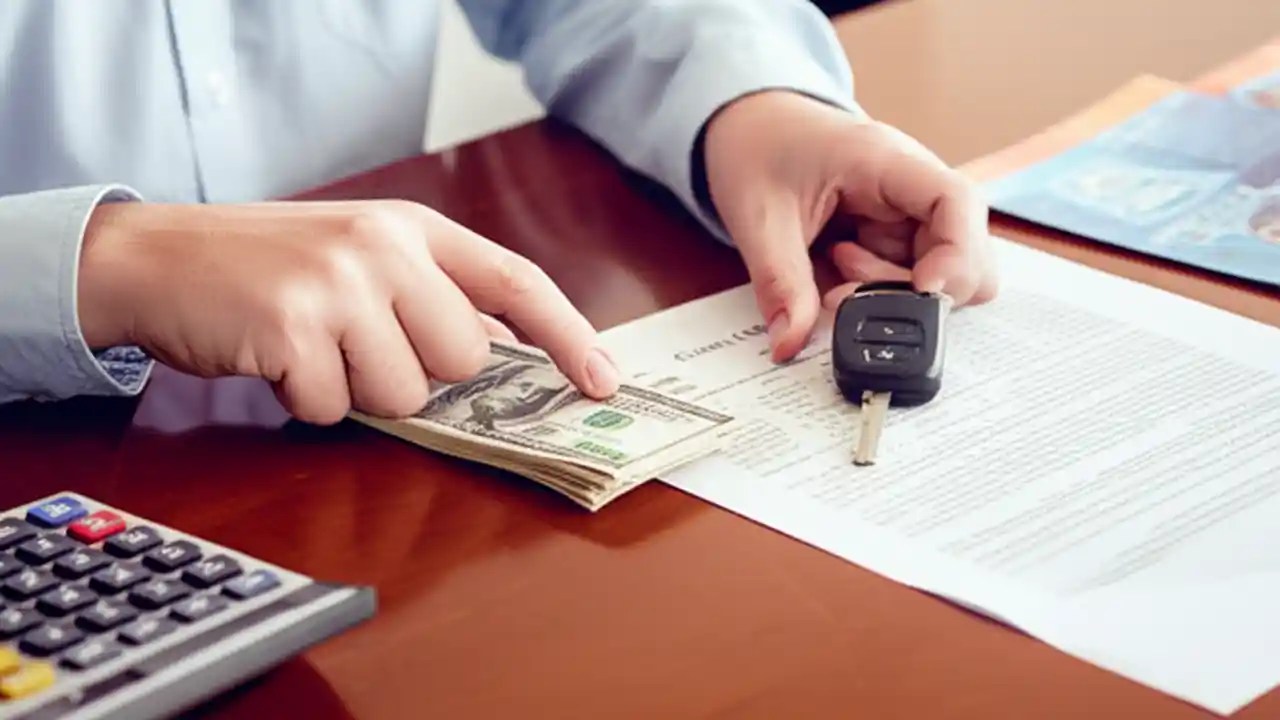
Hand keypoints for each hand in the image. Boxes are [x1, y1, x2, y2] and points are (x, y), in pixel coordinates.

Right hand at [77, 200, 619, 422]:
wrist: (157, 258)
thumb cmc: (266, 267)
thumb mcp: (359, 257)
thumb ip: (429, 296)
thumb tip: (499, 360)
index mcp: (411, 227)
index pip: (514, 280)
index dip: (568, 333)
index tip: (603, 378)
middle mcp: (384, 246)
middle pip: (461, 358)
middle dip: (418, 372)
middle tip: (359, 345)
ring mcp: (340, 283)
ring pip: (404, 393)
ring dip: (358, 391)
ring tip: (313, 347)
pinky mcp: (295, 328)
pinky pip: (337, 409)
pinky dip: (308, 402)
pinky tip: (277, 360)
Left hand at [702, 90, 998, 361]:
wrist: (748, 126)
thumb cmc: (758, 150)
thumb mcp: (759, 217)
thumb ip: (780, 282)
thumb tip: (790, 344)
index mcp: (886, 161)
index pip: (957, 202)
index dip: (957, 254)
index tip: (924, 291)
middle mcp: (911, 186)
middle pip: (962, 251)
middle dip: (909, 289)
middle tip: (842, 287)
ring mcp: (906, 213)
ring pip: (935, 275)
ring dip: (888, 291)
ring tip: (831, 267)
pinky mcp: (893, 235)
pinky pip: (906, 278)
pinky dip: (876, 291)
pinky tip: (835, 272)